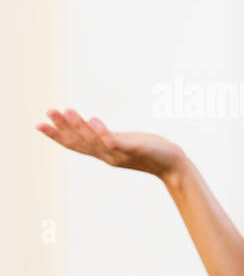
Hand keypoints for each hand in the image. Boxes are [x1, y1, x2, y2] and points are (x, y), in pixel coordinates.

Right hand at [36, 109, 186, 181]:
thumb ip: (107, 137)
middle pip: (80, 142)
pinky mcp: (133, 149)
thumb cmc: (150, 151)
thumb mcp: (123, 143)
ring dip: (79, 126)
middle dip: (62, 128)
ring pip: (94, 140)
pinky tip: (94, 119)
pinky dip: (103, 132)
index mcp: (103, 153)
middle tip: (47, 113)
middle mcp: (108, 155)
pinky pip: (114, 141)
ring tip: (67, 111)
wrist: (173, 164)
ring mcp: (120, 153)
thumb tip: (93, 126)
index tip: (39, 125)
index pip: (75, 145)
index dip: (57, 136)